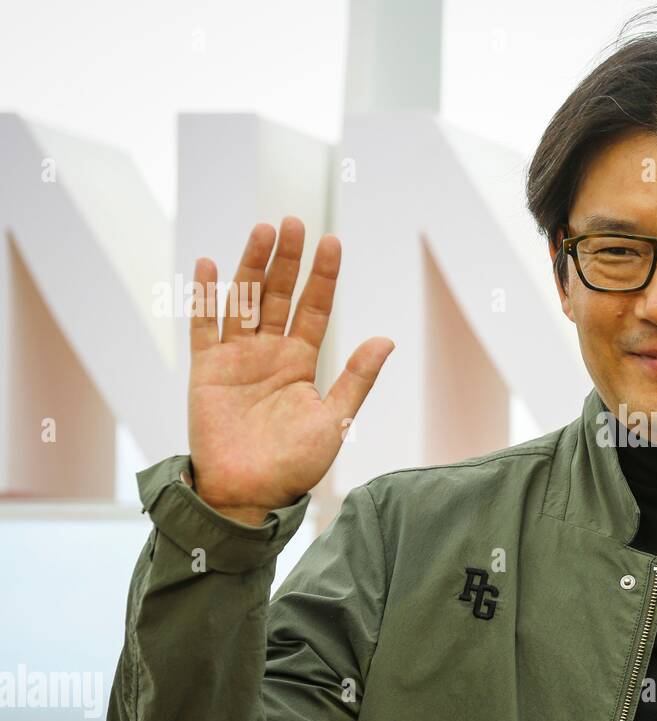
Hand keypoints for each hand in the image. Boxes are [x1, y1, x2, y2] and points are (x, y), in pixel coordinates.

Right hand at [186, 217, 393, 524]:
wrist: (251, 494)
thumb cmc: (296, 464)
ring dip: (252, 266)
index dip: (322, 276)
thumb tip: (385, 340)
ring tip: (263, 231)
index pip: (314, 307)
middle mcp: (270, 352)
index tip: (332, 242)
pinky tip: (206, 265)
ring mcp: (237, 357)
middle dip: (288, 259)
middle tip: (294, 221)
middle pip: (279, 294)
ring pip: (245, 300)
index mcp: (302, 361)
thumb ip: (357, 379)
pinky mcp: (207, 370)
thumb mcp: (335, 420)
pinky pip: (203, 326)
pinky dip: (203, 297)